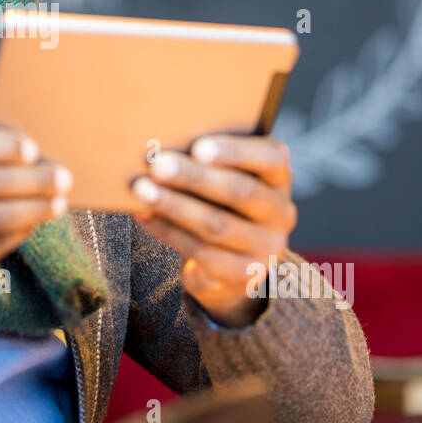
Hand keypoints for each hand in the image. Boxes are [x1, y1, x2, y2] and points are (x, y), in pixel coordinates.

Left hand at [131, 134, 296, 327]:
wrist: (231, 266)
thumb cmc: (220, 204)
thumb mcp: (224, 180)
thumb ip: (205, 164)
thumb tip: (160, 151)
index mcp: (278, 179)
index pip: (272, 158)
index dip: (236, 151)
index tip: (198, 147)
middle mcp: (280, 213)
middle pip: (240, 192)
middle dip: (195, 177)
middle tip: (158, 165)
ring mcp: (265, 248)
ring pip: (216, 224)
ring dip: (175, 205)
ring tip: (141, 190)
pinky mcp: (241, 274)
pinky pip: (200, 251)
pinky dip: (167, 230)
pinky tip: (144, 215)